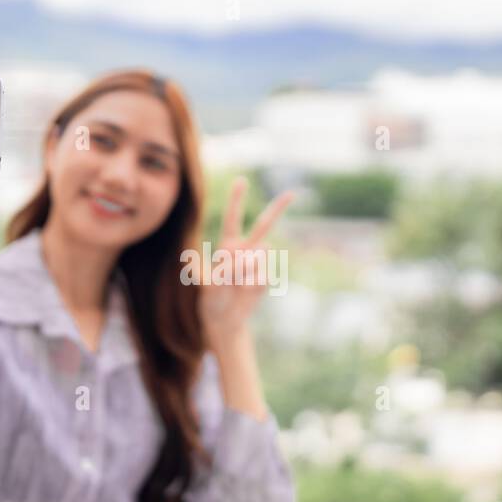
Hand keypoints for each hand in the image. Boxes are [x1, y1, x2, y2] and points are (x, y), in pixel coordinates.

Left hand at [198, 177, 293, 349]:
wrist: (224, 321)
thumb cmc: (211, 301)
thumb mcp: (208, 287)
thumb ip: (223, 271)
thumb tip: (241, 260)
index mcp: (227, 246)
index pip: (232, 220)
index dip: (236, 201)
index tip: (241, 180)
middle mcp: (244, 251)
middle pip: (263, 226)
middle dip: (277, 210)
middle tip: (292, 193)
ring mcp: (257, 264)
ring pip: (259, 258)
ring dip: (245, 272)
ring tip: (235, 286)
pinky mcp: (265, 279)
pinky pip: (262, 277)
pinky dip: (252, 286)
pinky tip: (245, 293)